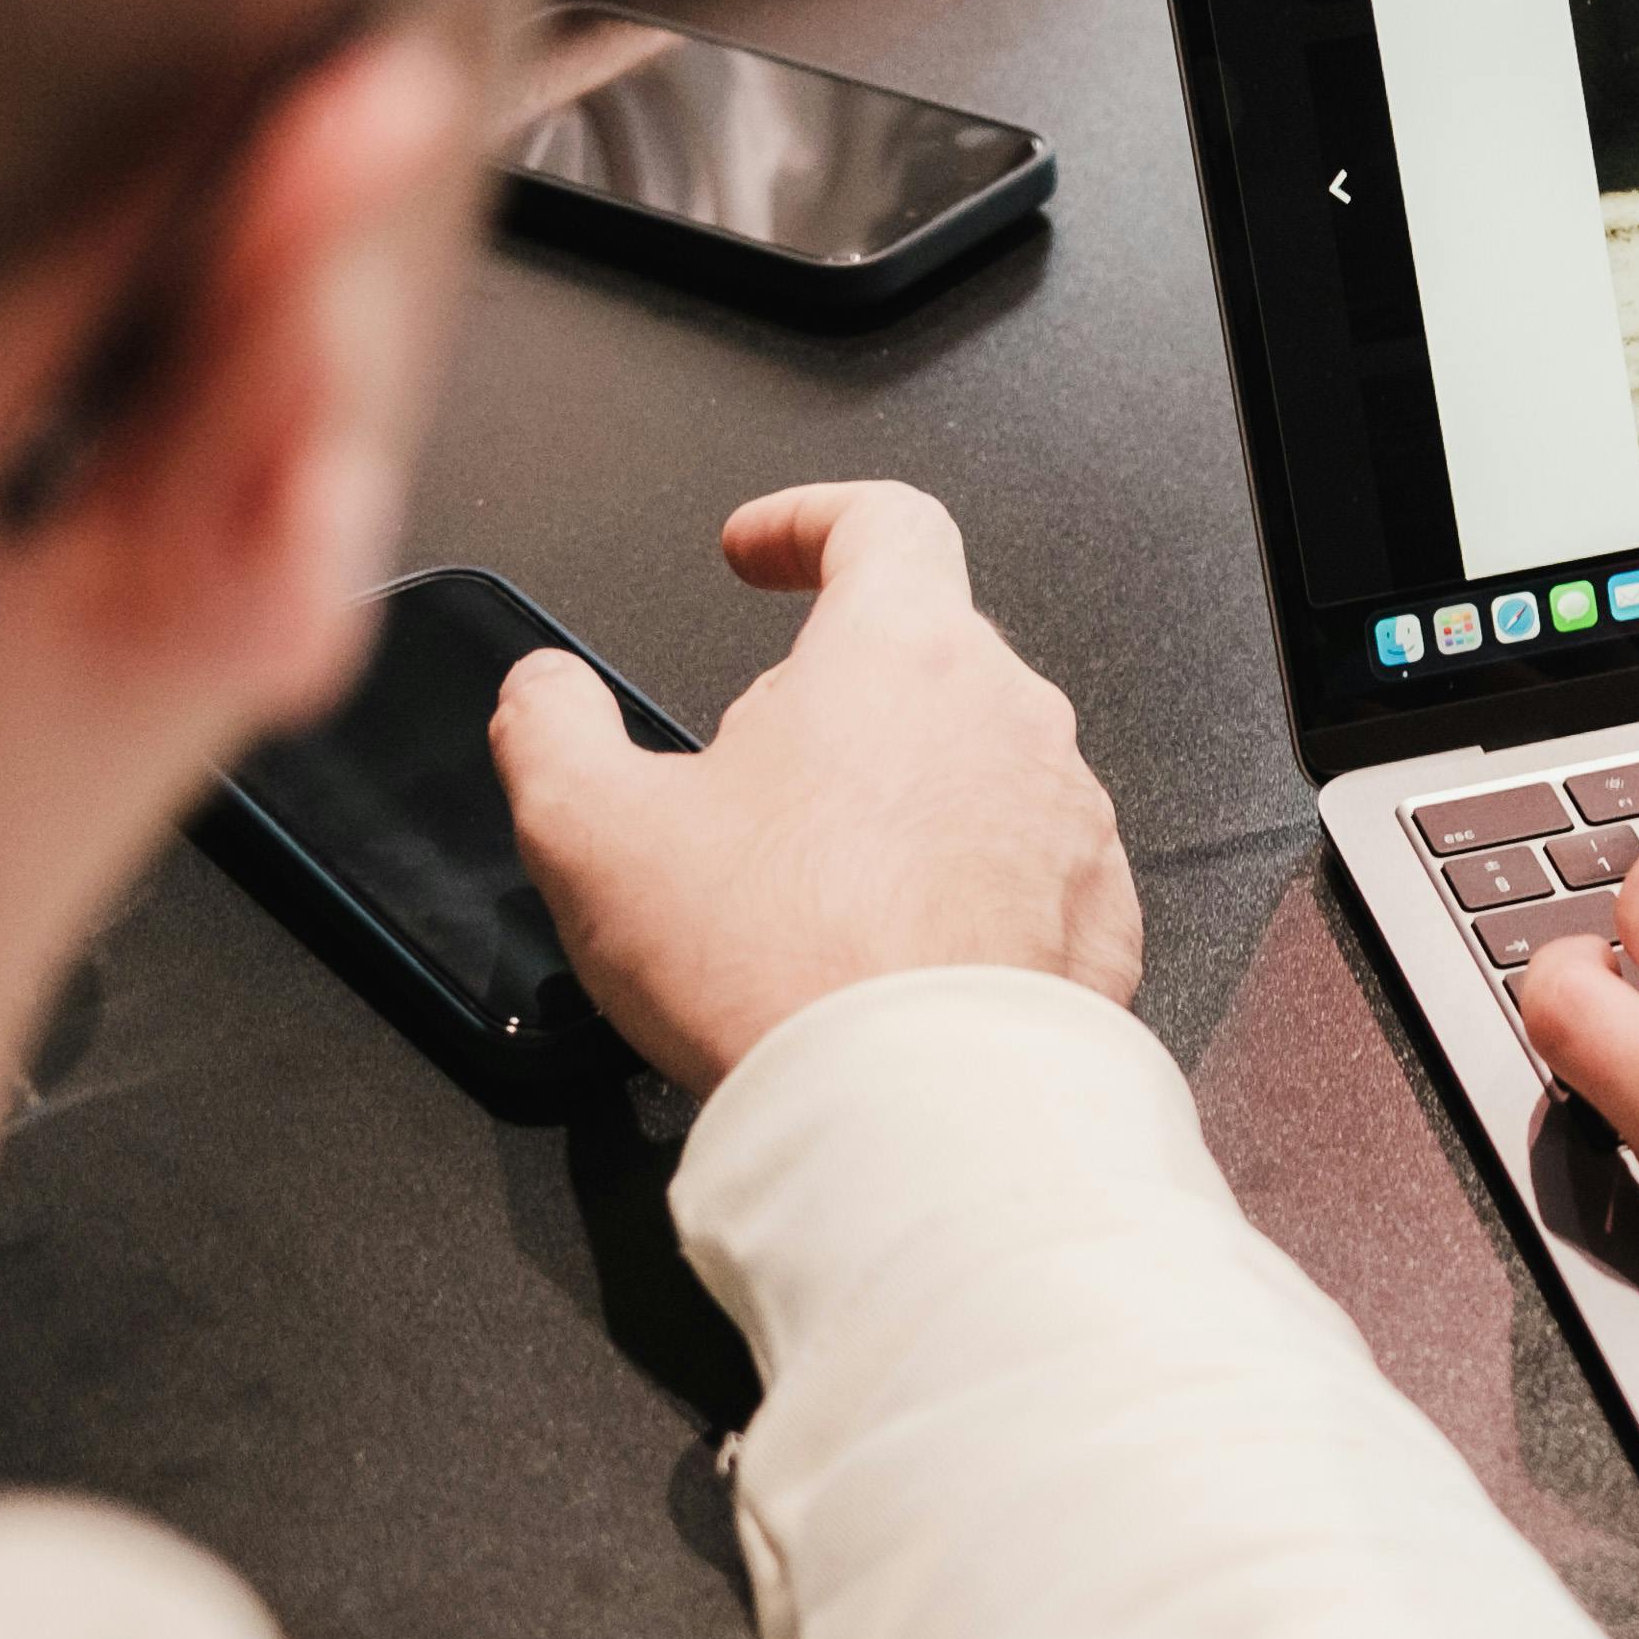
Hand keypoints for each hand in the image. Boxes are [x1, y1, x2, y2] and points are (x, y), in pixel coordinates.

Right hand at [491, 481, 1138, 1085]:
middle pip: (926, 649)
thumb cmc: (783, 971)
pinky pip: (1025, 867)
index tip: (760, 553)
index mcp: (901, 651)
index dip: (809, 520)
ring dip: (902, 795)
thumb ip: (548, 725)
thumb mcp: (589, 827)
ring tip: (815, 886)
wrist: (917, 1119)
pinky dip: (961, 885)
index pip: (883, 519)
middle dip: (837, 686)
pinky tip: (889, 950)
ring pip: (979, 763)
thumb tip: (542, 692)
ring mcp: (1068, 817)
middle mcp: (1009, 715)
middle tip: (757, 768)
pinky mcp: (1096, 915)